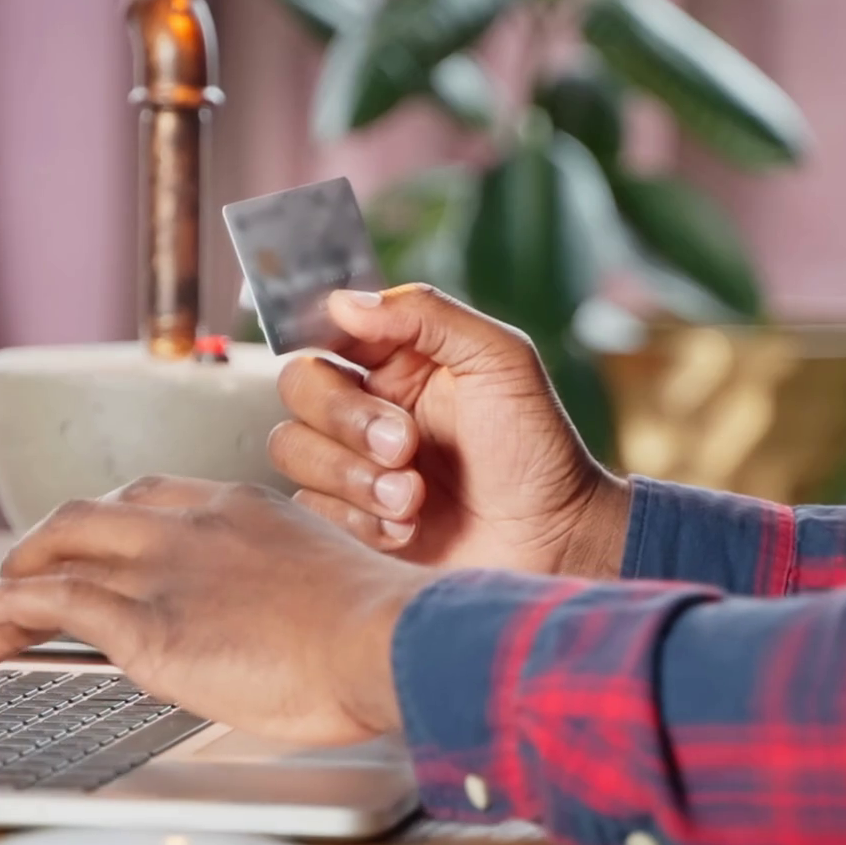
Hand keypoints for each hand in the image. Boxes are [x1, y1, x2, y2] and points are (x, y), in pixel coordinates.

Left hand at [0, 476, 436, 744]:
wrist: (389, 641)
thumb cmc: (380, 634)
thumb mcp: (325, 589)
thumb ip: (280, 595)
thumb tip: (271, 633)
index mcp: (240, 509)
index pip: (148, 499)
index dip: (104, 525)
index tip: (86, 549)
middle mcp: (193, 524)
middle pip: (91, 515)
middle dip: (42, 545)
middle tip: (16, 576)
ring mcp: (167, 567)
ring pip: (59, 550)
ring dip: (9, 578)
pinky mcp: (149, 622)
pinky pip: (55, 601)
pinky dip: (6, 604)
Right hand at [270, 284, 630, 578]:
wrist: (553, 543)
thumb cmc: (537, 448)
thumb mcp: (500, 360)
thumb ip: (428, 316)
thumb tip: (345, 301)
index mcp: (398, 360)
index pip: (327, 328)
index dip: (323, 336)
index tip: (350, 355)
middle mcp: (367, 407)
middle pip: (298, 386)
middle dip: (347, 418)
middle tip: (407, 445)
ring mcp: (354, 465)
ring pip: (292, 448)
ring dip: (354, 476)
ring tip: (414, 498)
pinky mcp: (348, 522)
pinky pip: (309, 509)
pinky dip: (358, 520)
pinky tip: (409, 530)